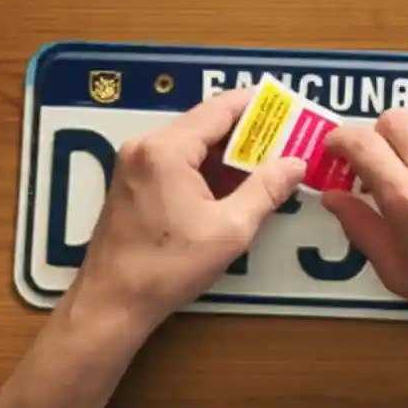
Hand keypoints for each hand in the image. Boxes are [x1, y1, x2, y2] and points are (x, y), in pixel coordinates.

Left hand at [71, 90, 305, 335]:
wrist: (112, 302)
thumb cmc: (169, 267)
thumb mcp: (230, 230)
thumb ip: (265, 190)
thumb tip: (295, 163)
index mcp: (166, 149)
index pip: (220, 109)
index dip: (257, 105)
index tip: (288, 107)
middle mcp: (145, 146)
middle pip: (205, 124)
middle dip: (247, 132)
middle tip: (285, 141)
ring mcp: (134, 164)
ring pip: (191, 144)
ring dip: (227, 153)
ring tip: (267, 164)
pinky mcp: (131, 183)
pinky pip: (176, 162)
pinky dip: (205, 169)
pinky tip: (232, 185)